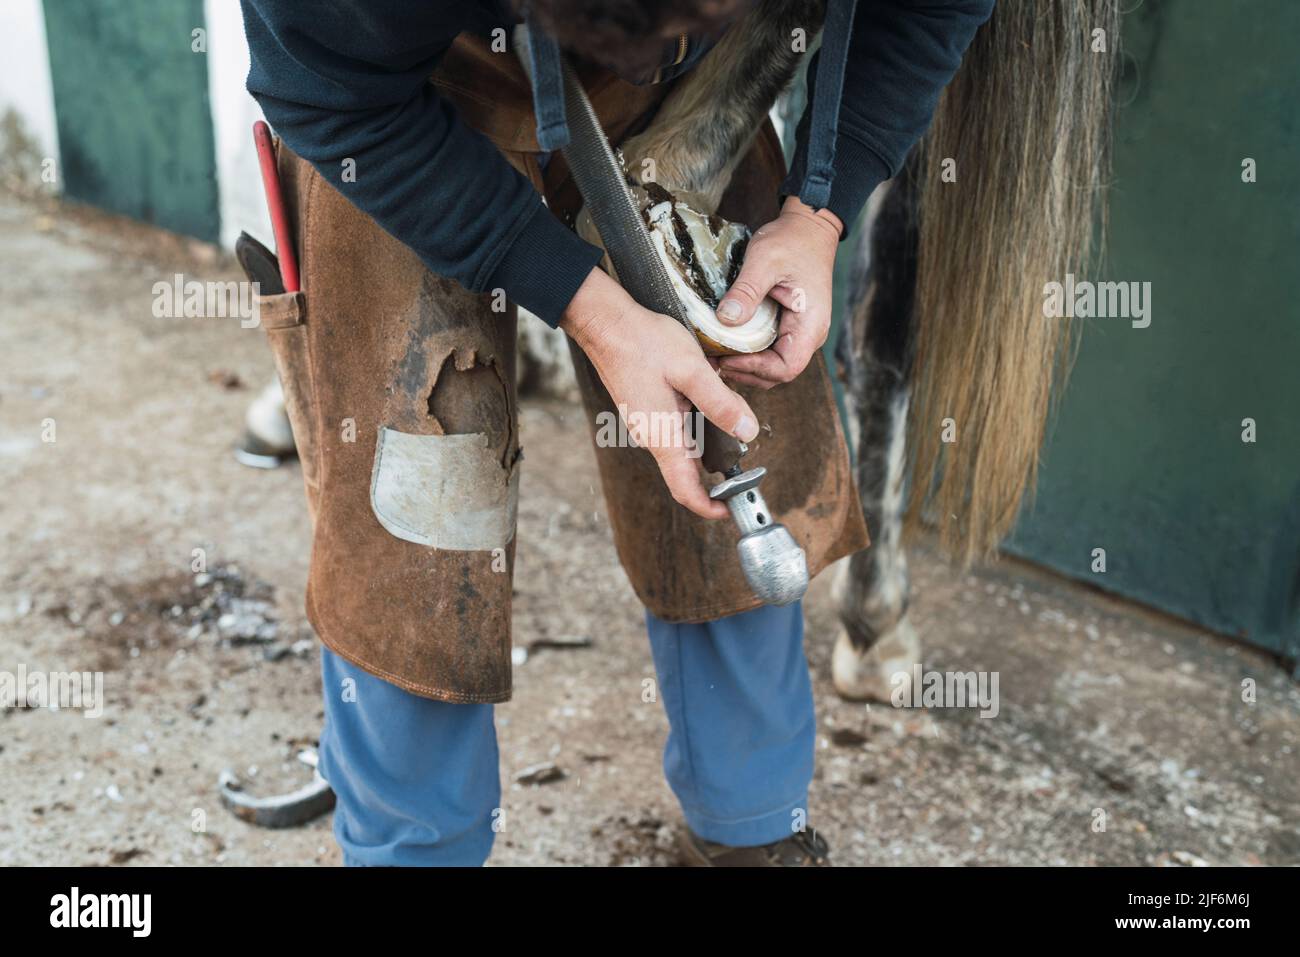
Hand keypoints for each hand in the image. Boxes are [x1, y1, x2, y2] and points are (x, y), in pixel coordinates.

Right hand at [561, 268, 759, 518]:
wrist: (606, 323)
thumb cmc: (643, 343)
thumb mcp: (692, 370)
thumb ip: (721, 403)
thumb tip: (747, 432)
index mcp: (662, 436)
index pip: (685, 490)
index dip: (708, 507)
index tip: (729, 508)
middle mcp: (652, 436)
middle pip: (688, 467)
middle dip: (717, 464)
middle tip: (743, 450)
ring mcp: (647, 422)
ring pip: (684, 442)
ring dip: (708, 433)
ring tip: (727, 405)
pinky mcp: (646, 408)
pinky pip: (676, 424)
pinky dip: (696, 417)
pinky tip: (706, 389)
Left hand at [715, 196, 842, 388]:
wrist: (807, 228)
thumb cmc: (792, 241)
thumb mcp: (765, 260)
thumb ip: (747, 290)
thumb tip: (725, 320)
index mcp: (810, 325)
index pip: (787, 367)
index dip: (756, 369)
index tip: (727, 358)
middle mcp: (809, 335)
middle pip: (778, 374)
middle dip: (745, 372)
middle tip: (713, 362)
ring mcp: (799, 333)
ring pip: (772, 366)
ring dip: (745, 366)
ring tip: (715, 356)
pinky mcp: (787, 327)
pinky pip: (769, 351)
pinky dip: (748, 354)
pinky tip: (726, 345)